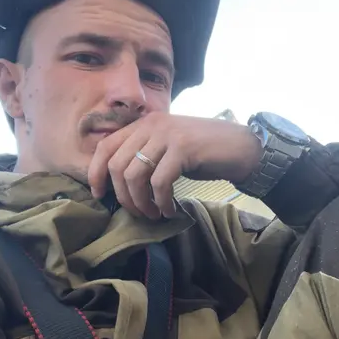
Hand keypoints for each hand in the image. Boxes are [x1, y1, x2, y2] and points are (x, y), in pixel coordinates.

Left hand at [88, 112, 262, 218]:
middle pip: (117, 166)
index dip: (96, 173)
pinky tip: (170, 210)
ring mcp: (167, 135)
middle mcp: (151, 125)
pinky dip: (161, 203)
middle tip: (138, 213)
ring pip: (135, 176)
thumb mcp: (167, 149)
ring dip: (141, 203)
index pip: (105, 146)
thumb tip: (117, 183)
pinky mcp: (182, 149)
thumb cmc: (204, 153)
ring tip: (153, 214)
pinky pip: (159, 183)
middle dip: (123, 196)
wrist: (242, 148)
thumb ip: (144, 155)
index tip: (100, 194)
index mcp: (143, 124)